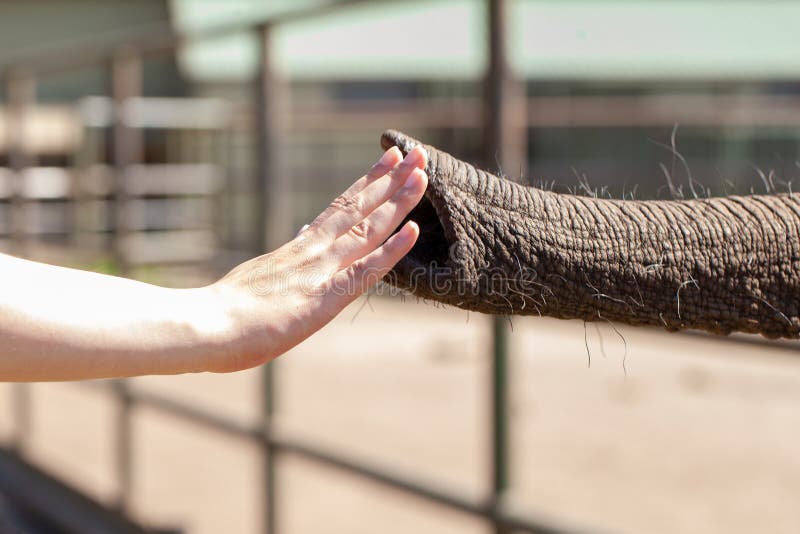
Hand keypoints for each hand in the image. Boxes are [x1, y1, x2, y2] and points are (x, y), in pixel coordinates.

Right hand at [203, 145, 427, 371]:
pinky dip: (392, 250)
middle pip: (359, 208)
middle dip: (391, 180)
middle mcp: (313, 251)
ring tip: (422, 175)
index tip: (388, 160)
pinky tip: (413, 230)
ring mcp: (319, 271)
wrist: (203, 328)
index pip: (340, 208)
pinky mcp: (323, 298)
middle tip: (417, 154)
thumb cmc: (224, 313)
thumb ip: (286, 256)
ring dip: (398, 202)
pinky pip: (365, 270)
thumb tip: (303, 233)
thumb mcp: (260, 275)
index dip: (368, 184)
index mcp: (299, 248)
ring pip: (367, 229)